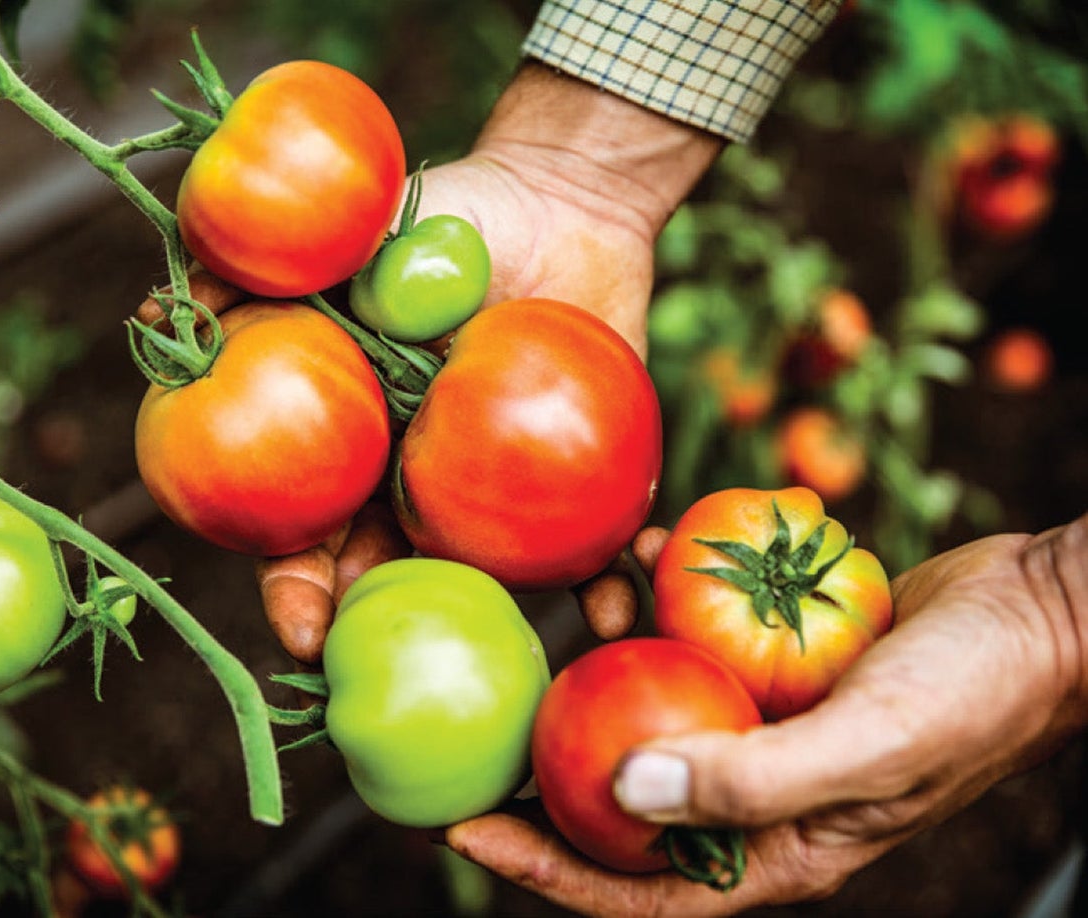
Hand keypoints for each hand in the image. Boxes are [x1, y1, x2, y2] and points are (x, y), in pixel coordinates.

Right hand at [257, 64, 724, 662]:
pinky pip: (590, 549)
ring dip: (490, 630)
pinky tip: (611, 613)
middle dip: (382, 637)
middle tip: (395, 669)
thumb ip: (258, 272)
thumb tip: (160, 309)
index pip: (307, 535)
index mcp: (357, 446)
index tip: (302, 628)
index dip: (295, 589)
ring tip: (509, 655)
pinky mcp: (579, 482)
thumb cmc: (450, 217)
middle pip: (389, 583)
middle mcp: (420, 483)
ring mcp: (498, 491)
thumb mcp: (346, 237)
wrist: (564, 198)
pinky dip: (601, 586)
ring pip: (483, 584)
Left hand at [445, 513, 1087, 916]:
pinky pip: (695, 631)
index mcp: (777, 845)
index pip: (638, 886)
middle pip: (627, 794)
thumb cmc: (977, 692)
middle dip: (551, 758)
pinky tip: (651, 547)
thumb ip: (750, 779)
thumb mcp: (867, 745)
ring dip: (613, 646)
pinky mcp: (774, 658)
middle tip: (482, 712)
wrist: (1043, 610)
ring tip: (594, 591)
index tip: (460, 829)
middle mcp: (758, 791)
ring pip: (654, 698)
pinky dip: (667, 591)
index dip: (544, 866)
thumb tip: (624, 793)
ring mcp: (763, 720)